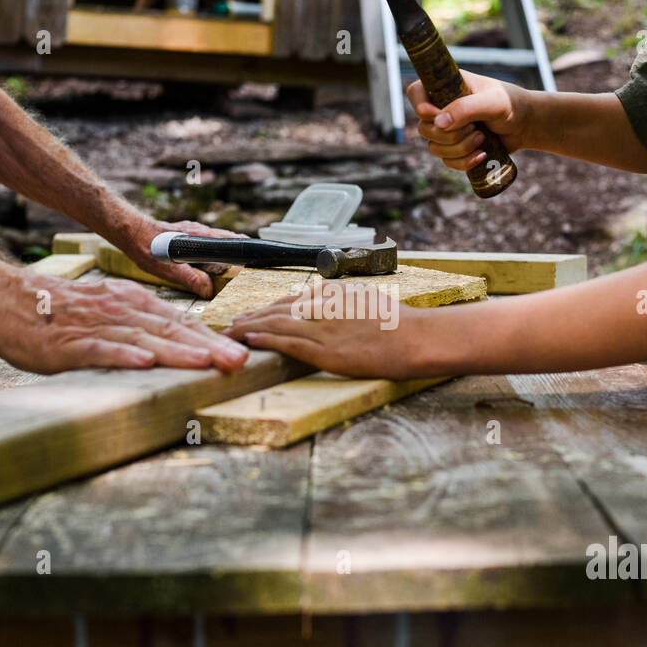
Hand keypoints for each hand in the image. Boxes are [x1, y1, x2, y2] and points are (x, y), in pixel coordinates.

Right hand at [0, 264, 249, 374]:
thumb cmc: (51, 313)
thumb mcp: (100, 314)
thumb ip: (133, 327)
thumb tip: (168, 347)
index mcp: (127, 303)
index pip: (177, 321)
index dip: (210, 338)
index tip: (241, 353)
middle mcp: (115, 310)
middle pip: (168, 329)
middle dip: (206, 347)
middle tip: (239, 362)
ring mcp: (90, 326)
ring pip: (141, 339)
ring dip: (176, 352)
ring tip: (207, 363)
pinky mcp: (64, 343)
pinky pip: (97, 349)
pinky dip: (122, 356)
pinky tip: (144, 364)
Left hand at [111, 217, 243, 298]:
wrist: (130, 232)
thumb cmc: (148, 248)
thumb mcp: (169, 268)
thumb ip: (190, 278)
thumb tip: (209, 289)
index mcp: (201, 237)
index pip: (232, 239)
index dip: (246, 247)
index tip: (259, 257)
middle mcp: (200, 230)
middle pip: (229, 238)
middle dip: (241, 249)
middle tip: (253, 263)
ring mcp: (193, 230)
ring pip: (218, 239)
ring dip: (228, 249)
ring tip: (236, 265)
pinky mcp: (186, 233)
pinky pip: (207, 241)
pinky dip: (215, 249)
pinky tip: (211, 261)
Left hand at [222, 283, 430, 379]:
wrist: (415, 339)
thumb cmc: (398, 323)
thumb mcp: (367, 298)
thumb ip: (344, 298)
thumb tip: (328, 296)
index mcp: (335, 294)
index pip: (293, 299)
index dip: (270, 307)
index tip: (255, 312)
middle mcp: (325, 307)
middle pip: (278, 309)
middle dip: (252, 315)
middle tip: (232, 321)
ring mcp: (324, 329)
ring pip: (277, 324)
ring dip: (250, 326)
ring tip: (232, 331)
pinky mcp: (326, 351)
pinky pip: (289, 344)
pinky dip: (266, 340)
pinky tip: (251, 340)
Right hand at [407, 70, 533, 172]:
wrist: (526, 125)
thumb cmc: (510, 104)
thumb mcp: (492, 101)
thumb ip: (466, 108)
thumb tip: (439, 122)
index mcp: (446, 87)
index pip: (416, 92)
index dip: (420, 106)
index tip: (436, 115)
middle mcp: (442, 108)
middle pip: (424, 128)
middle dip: (449, 135)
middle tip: (475, 128)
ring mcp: (448, 130)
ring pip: (434, 148)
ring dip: (458, 149)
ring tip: (482, 139)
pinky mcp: (455, 149)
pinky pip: (447, 162)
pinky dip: (463, 162)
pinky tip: (481, 155)